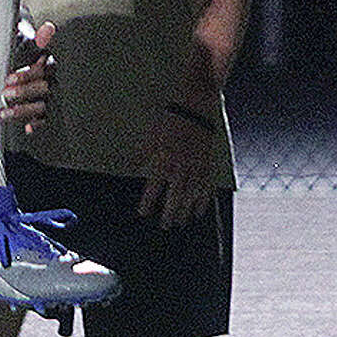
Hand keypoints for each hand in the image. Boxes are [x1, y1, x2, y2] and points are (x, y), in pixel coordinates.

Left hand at [0, 19, 55, 132]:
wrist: (60, 73)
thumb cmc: (45, 61)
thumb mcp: (42, 49)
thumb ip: (42, 41)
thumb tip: (48, 29)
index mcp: (56, 68)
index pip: (42, 71)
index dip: (27, 75)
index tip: (11, 79)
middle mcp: (58, 84)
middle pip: (42, 89)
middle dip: (23, 92)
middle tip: (5, 93)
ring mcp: (56, 100)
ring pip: (42, 107)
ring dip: (23, 111)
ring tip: (6, 113)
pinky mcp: (54, 113)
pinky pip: (48, 120)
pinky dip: (37, 125)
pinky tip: (28, 128)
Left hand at [138, 101, 218, 229]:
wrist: (194, 111)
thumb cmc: (169, 123)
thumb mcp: (149, 139)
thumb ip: (139, 157)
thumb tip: (128, 169)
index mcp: (164, 161)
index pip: (153, 189)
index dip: (148, 203)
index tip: (143, 213)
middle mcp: (180, 167)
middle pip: (175, 197)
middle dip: (169, 214)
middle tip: (165, 225)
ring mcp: (196, 168)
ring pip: (191, 196)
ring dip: (185, 211)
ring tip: (181, 222)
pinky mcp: (207, 165)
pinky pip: (206, 188)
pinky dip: (203, 202)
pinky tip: (198, 212)